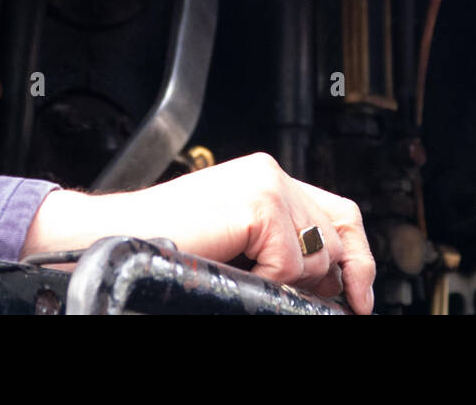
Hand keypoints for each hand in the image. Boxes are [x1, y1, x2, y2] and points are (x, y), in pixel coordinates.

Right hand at [20, 153, 375, 313]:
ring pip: (315, 255)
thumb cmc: (166, 240)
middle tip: (307, 301)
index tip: (360, 297)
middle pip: (336, 234)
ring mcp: (267, 185)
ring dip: (286, 281)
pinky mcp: (259, 203)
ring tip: (244, 275)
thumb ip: (278, 241)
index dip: (358, 256)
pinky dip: (267, 281)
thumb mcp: (237, 240)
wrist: (115, 236)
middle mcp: (272, 174)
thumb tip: (332, 278)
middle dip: (330, 279)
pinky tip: (233, 270)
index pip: (340, 213)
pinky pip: (289, 263)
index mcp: (267, 178)